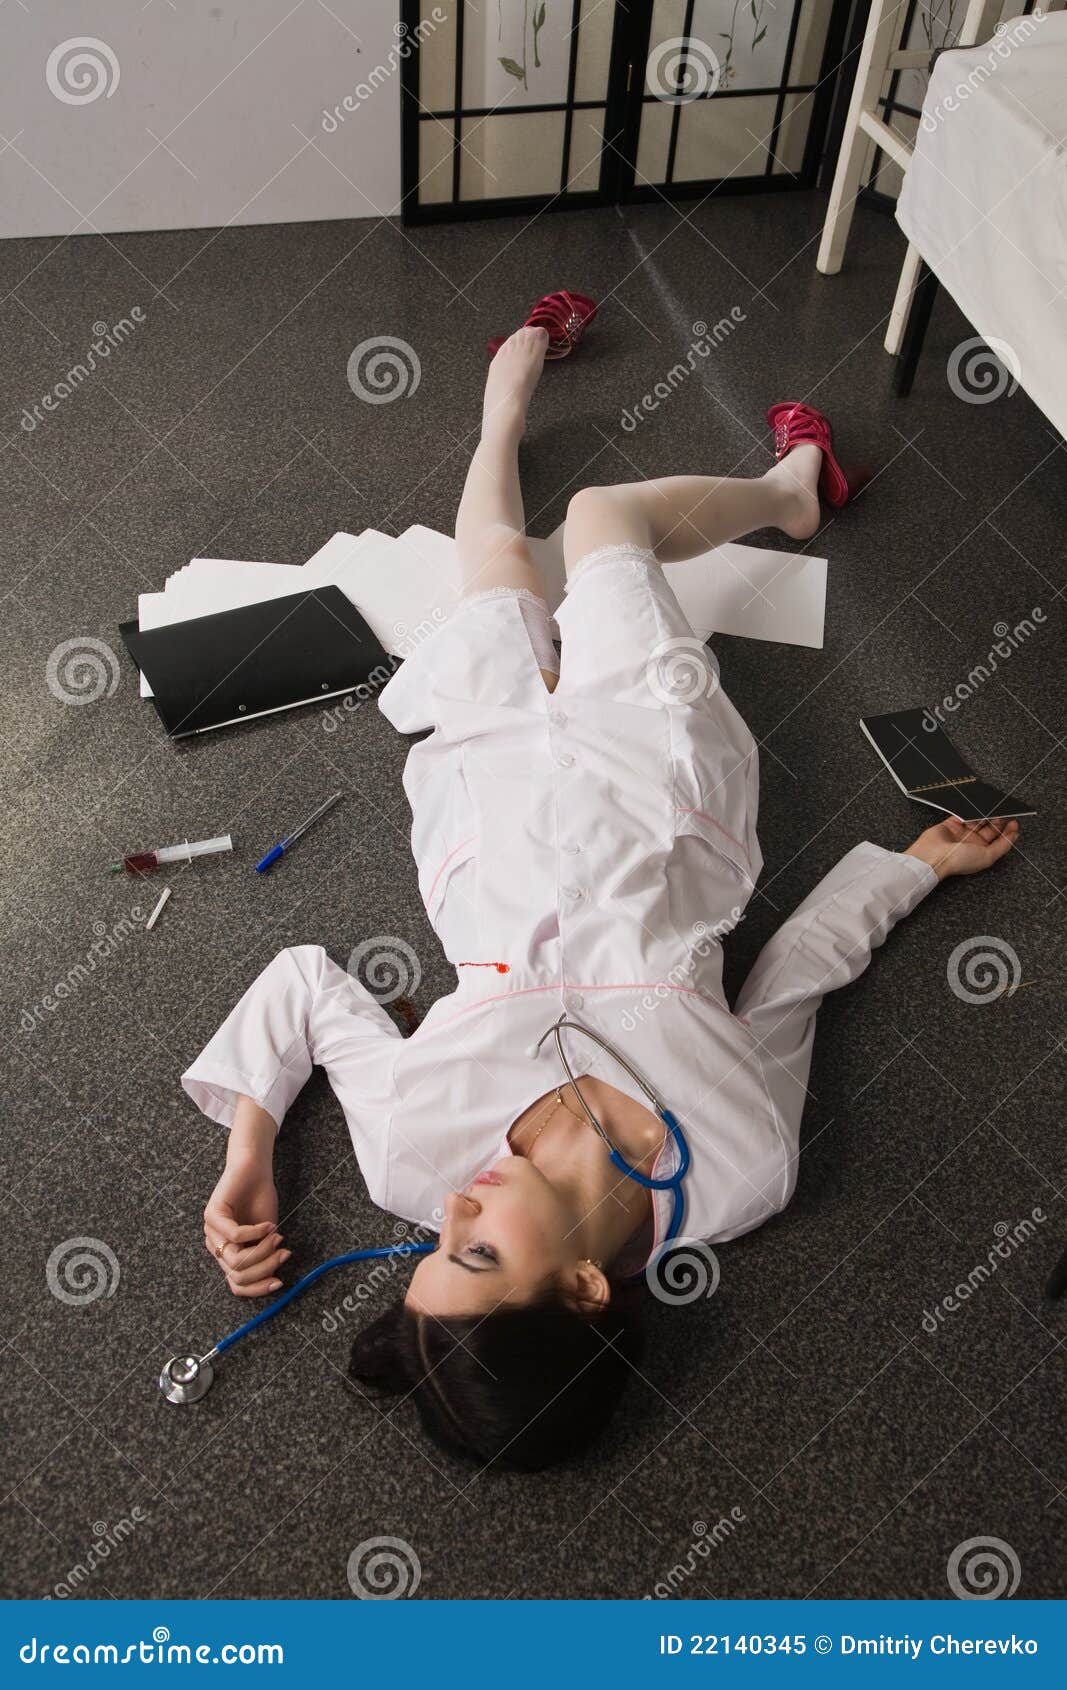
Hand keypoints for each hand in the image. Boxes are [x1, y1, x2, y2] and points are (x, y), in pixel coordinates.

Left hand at [203, 1157, 287, 1297]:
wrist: (254, 1169)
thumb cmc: (260, 1199)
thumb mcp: (266, 1236)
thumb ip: (264, 1256)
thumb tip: (272, 1280)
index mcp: (227, 1254)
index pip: (237, 1285)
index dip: (258, 1289)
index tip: (280, 1283)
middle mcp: (216, 1246)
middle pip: (238, 1275)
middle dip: (265, 1268)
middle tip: (284, 1254)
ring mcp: (211, 1232)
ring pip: (236, 1260)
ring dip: (262, 1252)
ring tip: (277, 1238)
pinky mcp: (212, 1215)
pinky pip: (235, 1236)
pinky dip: (257, 1232)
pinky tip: (269, 1225)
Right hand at [905, 815, 1018, 880]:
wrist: (933, 856)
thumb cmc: (958, 860)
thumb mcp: (988, 857)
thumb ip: (1003, 846)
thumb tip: (1015, 835)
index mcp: (983, 852)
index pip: (999, 839)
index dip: (1008, 831)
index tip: (1014, 822)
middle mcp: (973, 842)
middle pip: (990, 828)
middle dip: (998, 820)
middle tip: (1004, 813)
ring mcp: (962, 832)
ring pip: (978, 819)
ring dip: (985, 814)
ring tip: (992, 809)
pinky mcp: (952, 823)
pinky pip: (964, 813)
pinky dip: (970, 809)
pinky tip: (977, 807)